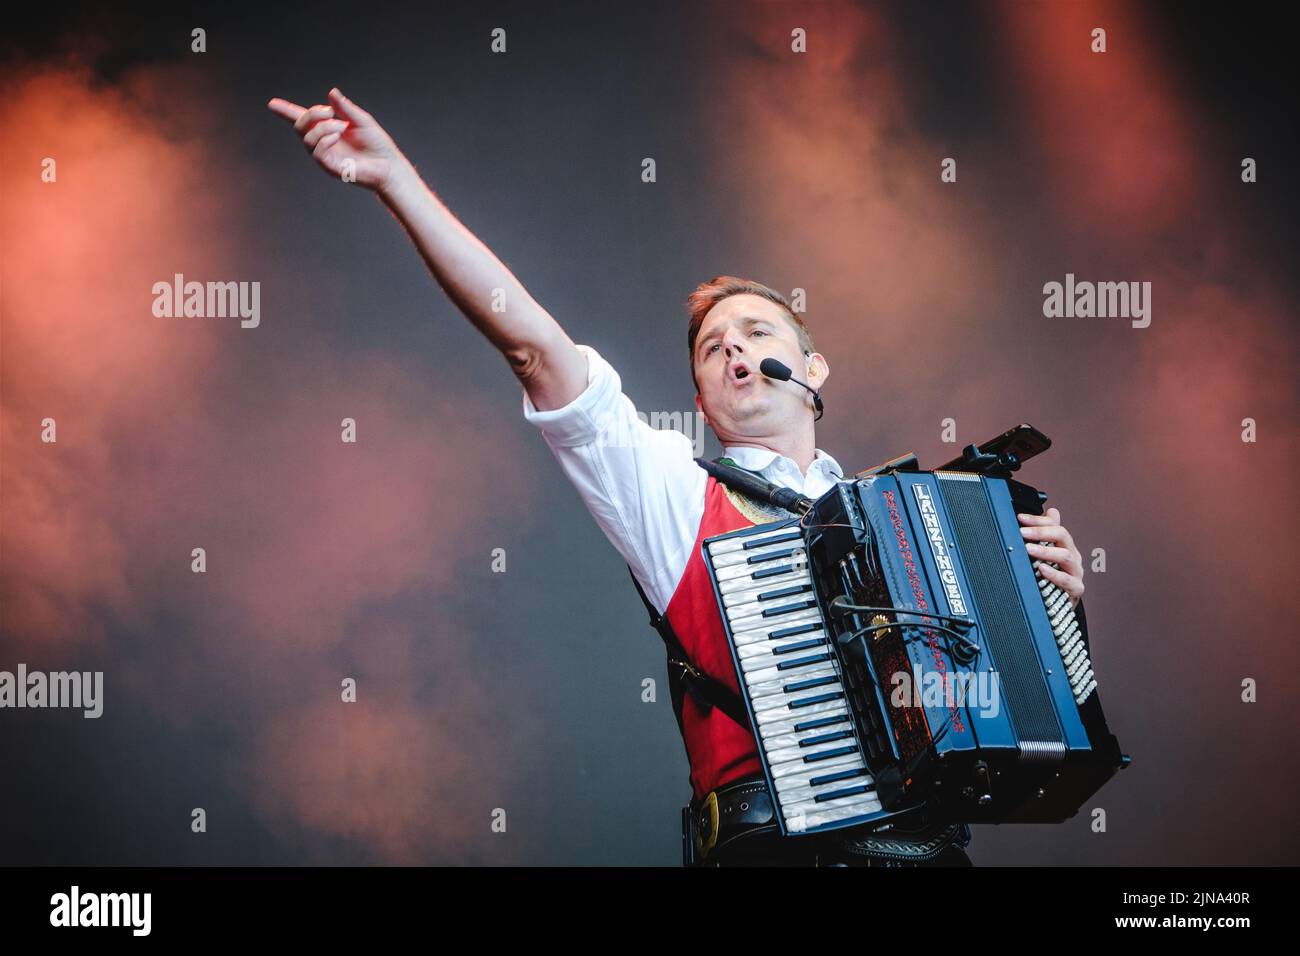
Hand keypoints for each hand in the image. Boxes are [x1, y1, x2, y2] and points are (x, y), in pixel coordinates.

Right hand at [267, 88, 406, 192]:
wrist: (389, 165)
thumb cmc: (377, 144)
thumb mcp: (361, 120)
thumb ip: (345, 108)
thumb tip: (332, 93)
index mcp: (328, 130)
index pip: (302, 119)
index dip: (287, 111)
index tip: (272, 104)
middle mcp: (323, 143)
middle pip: (299, 126)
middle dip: (310, 114)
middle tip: (329, 111)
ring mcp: (325, 156)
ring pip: (307, 138)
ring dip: (322, 127)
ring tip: (341, 126)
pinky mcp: (331, 167)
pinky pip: (316, 152)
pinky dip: (324, 139)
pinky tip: (337, 136)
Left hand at [1017, 507, 1083, 608]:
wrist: (1061, 605)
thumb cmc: (1052, 578)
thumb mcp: (1048, 554)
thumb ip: (1047, 533)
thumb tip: (1052, 510)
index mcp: (1065, 545)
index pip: (1055, 526)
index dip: (1037, 520)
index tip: (1020, 518)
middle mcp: (1072, 556)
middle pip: (1062, 536)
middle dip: (1040, 532)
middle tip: (1022, 532)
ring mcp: (1075, 572)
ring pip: (1065, 556)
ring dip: (1045, 551)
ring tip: (1029, 549)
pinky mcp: (1076, 589)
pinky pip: (1067, 580)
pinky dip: (1054, 574)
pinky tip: (1042, 570)